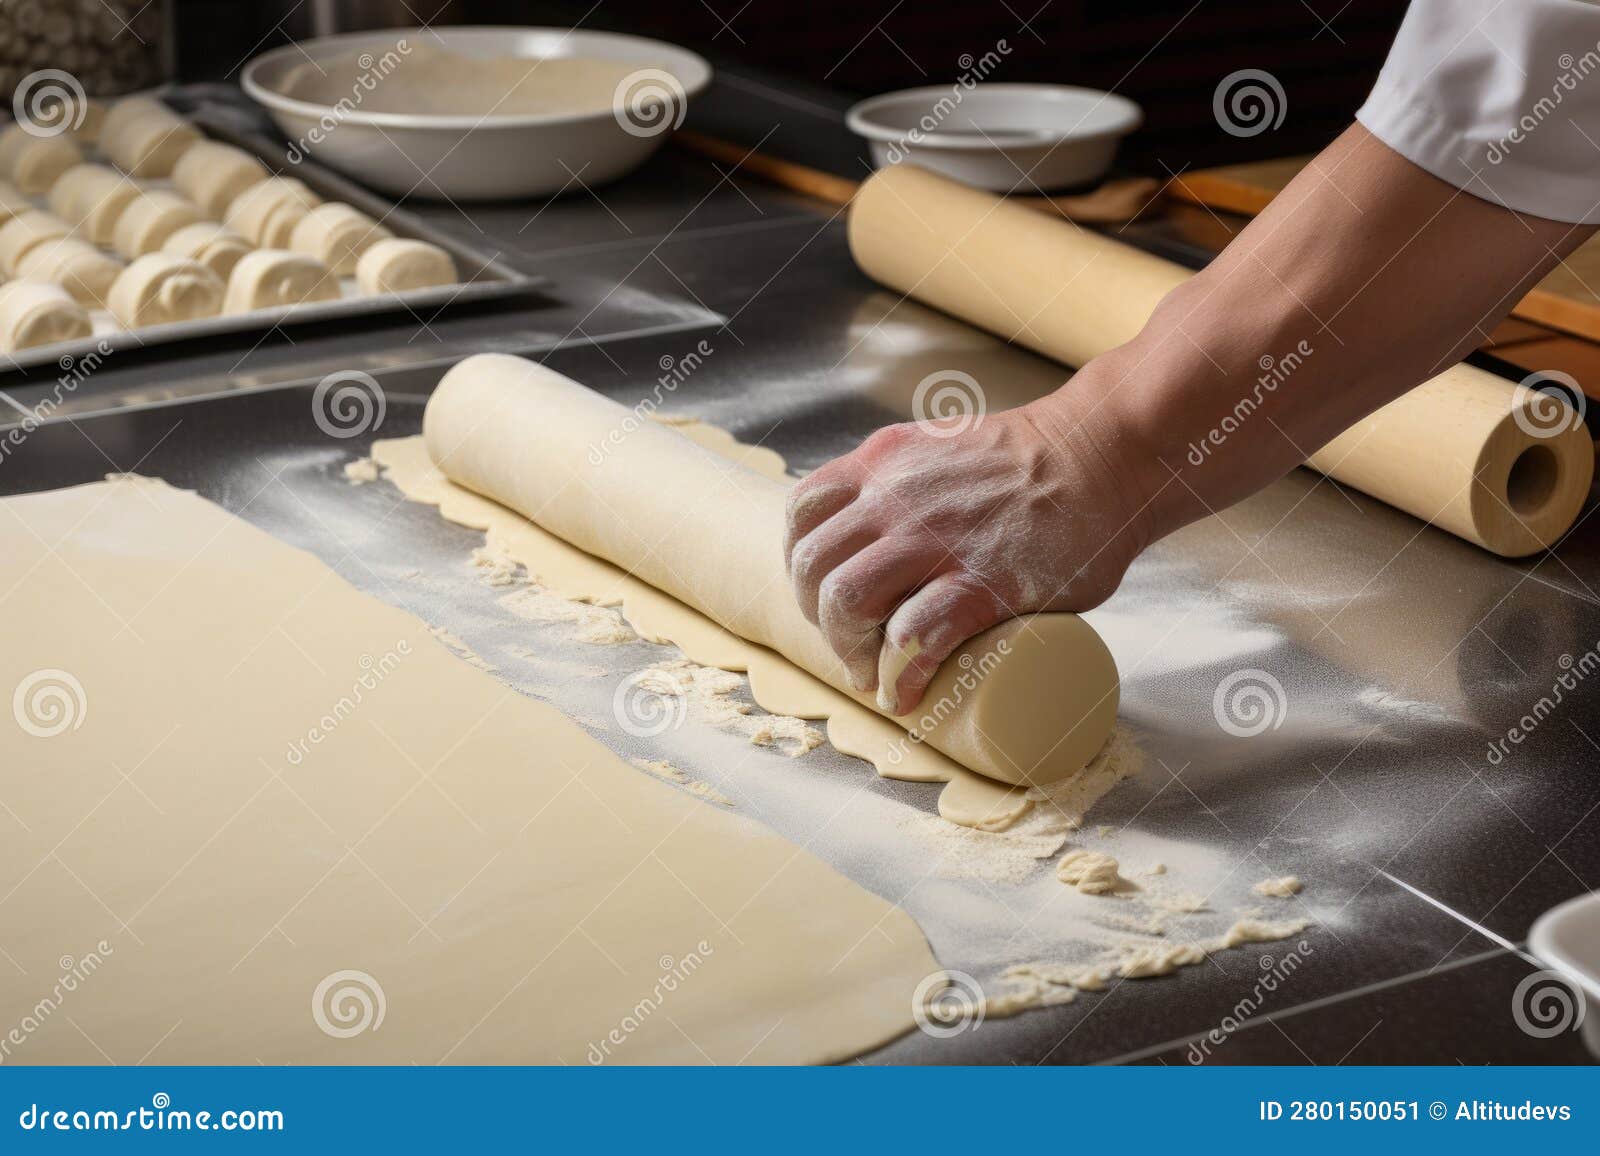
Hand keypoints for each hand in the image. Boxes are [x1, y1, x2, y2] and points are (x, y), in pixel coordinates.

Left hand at [783, 393, 1149, 714]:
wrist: (1107, 455)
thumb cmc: (1033, 463)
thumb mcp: (941, 449)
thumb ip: (901, 481)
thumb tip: (872, 534)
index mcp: (882, 462)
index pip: (802, 513)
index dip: (802, 564)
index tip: (823, 594)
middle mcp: (896, 496)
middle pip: (813, 566)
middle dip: (819, 617)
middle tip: (850, 645)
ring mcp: (936, 539)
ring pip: (848, 601)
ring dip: (849, 651)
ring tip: (871, 674)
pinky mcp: (982, 583)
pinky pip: (913, 639)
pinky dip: (899, 677)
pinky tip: (904, 695)